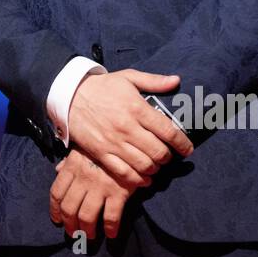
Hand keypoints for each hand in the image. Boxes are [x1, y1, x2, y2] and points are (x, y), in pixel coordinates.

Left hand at [49, 145, 140, 240]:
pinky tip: (111, 234)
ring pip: (87, 216)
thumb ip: (69, 161)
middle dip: (70, 225)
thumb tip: (57, 171)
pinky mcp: (119, 192)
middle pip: (69, 209)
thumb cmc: (103, 146)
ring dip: (87, 231)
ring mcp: (100, 186)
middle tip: (74, 233)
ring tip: (90, 236)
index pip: (56, 193)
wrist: (129, 143)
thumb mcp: (83, 148)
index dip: (55, 210)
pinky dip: (110, 229)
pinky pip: (111, 217)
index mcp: (72, 167)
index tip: (57, 220)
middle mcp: (83, 178)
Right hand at [66, 69, 193, 185]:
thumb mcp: (128, 77)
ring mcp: (114, 142)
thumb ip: (154, 81)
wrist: (69, 95)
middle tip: (168, 156)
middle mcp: (128, 127)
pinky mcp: (101, 153)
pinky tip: (144, 178)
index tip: (188, 149)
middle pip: (158, 152)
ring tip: (156, 165)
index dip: (183, 143)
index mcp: (137, 108)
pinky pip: (124, 173)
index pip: (168, 131)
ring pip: (144, 165)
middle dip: (168, 157)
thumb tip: (176, 81)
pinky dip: (138, 179)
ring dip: (155, 168)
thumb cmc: (102, 86)